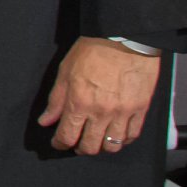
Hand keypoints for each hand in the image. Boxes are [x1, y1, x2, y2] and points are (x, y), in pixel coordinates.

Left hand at [37, 37, 160, 154]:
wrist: (125, 38)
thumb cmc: (94, 49)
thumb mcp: (66, 71)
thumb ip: (56, 100)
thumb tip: (46, 120)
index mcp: (80, 102)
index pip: (67, 136)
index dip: (60, 143)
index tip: (58, 142)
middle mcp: (101, 112)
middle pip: (90, 146)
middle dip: (79, 148)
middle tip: (77, 142)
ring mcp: (123, 113)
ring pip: (112, 146)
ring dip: (102, 147)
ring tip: (96, 139)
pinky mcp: (141, 109)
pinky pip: (132, 135)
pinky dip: (123, 139)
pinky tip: (116, 134)